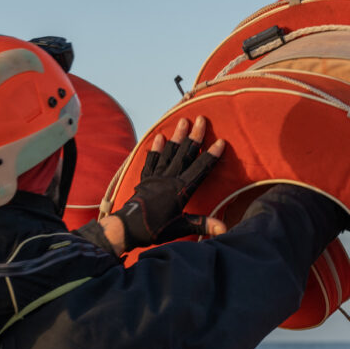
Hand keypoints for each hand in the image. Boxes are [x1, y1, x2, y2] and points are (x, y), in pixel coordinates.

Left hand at [113, 117, 225, 249]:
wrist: (126, 228)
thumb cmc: (153, 229)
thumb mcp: (180, 228)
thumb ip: (202, 225)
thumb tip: (223, 229)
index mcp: (180, 190)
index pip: (200, 169)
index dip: (211, 155)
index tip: (220, 141)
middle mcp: (169, 179)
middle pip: (184, 154)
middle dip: (194, 136)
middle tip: (200, 119)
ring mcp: (156, 177)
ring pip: (169, 153)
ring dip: (177, 136)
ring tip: (182, 121)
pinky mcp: (145, 179)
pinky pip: (151, 161)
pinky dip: (156, 149)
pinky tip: (159, 137)